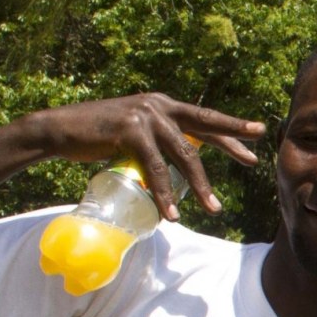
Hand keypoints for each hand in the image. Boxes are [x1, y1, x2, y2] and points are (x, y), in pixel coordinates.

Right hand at [28, 94, 265, 219]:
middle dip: (232, 141)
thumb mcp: (136, 133)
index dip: (231, 129)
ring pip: (183, 156)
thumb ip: (158, 139)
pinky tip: (171, 212)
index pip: (203, 119)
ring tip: (214, 209)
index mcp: (163, 105)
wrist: (59, 130)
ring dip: (199, 186)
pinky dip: (164, 193)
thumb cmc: (97, 135)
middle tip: (255, 158)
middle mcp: (158, 105)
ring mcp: (145, 116)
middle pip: (203, 127)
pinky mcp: (130, 131)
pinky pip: (155, 168)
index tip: (258, 135)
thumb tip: (181, 158)